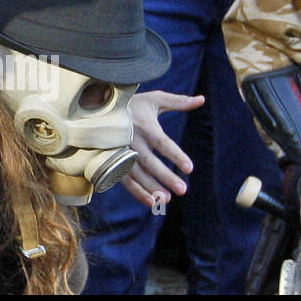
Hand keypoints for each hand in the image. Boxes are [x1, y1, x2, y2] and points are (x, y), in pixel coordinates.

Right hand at [121, 90, 203, 209]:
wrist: (99, 106)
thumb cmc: (133, 104)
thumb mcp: (154, 99)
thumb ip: (178, 102)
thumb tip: (202, 99)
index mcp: (143, 125)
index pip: (161, 142)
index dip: (175, 155)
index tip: (190, 168)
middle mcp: (130, 139)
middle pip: (149, 161)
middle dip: (165, 176)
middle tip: (182, 190)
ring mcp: (120, 151)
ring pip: (136, 173)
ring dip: (150, 187)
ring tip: (167, 199)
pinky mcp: (113, 160)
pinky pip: (124, 178)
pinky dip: (136, 191)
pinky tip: (150, 201)